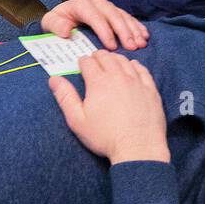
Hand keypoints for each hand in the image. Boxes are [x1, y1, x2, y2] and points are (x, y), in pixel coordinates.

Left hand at [41, 0, 148, 50]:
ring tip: (140, 43)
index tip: (111, 47)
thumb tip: (66, 30)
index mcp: (80, 4)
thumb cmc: (57, 22)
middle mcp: (95, 1)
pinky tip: (144, 35)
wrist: (62, 18)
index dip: (104, 31)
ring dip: (133, 29)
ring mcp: (106, 5)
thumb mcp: (49, 23)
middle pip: (112, 14)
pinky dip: (136, 26)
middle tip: (131, 47)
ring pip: (122, 15)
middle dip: (123, 31)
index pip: (95, 16)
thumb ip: (55, 25)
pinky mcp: (114, 10)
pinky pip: (128, 17)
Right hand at [49, 52, 169, 164]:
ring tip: (111, 61)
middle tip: (94, 59)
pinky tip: (132, 66)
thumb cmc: (105, 137)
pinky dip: (134, 65)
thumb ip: (65, 97)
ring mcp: (137, 81)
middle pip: (107, 57)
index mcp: (98, 82)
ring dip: (115, 58)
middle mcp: (118, 76)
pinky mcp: (150, 89)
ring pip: (124, 61)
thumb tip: (54, 79)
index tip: (81, 64)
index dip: (83, 61)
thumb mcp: (78, 120)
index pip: (88, 62)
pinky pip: (142, 70)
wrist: (138, 147)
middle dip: (98, 56)